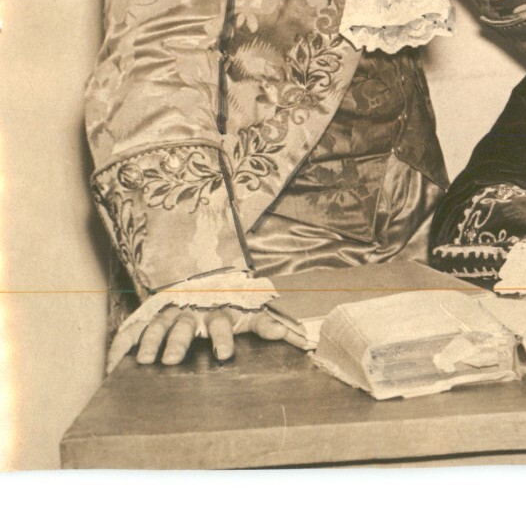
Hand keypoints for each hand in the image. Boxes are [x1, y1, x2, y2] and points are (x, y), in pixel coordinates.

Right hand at [109, 307, 305, 370]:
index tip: (224, 357)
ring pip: (159, 326)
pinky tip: (111, 364)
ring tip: (145, 361)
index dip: (223, 340)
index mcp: (219, 312)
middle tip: (171, 360)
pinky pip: (132, 331)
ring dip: (152, 342)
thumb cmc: (231, 304)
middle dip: (179, 342)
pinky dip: (120, 347)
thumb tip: (297, 340)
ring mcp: (170, 313)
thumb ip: (270, 325)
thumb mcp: (252, 312)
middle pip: (185, 327)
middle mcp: (193, 312)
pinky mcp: (151, 317)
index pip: (222, 325)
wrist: (205, 277)